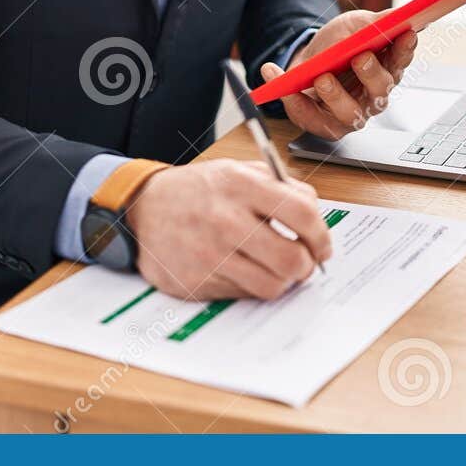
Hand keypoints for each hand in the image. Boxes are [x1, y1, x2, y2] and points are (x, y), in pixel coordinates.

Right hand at [124, 160, 332, 300]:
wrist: (143, 210)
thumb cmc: (197, 191)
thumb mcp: (237, 170)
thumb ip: (280, 186)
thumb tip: (316, 215)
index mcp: (241, 185)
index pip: (303, 214)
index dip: (322, 235)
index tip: (322, 244)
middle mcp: (226, 220)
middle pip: (293, 259)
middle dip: (308, 265)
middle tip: (304, 261)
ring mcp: (211, 254)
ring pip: (273, 285)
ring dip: (284, 281)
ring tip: (277, 268)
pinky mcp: (199, 282)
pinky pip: (245, 295)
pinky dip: (253, 286)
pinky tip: (246, 270)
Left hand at [261, 10, 419, 140]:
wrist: (308, 64)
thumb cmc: (337, 46)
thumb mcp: (352, 26)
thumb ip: (371, 23)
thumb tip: (390, 17)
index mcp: (386, 69)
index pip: (401, 61)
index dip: (405, 50)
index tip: (406, 33)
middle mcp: (374, 96)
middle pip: (380, 90)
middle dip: (371, 73)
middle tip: (361, 57)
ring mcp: (352, 114)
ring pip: (350, 113)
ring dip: (336, 95)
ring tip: (322, 78)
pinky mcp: (325, 125)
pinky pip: (311, 118)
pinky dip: (294, 101)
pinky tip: (278, 78)